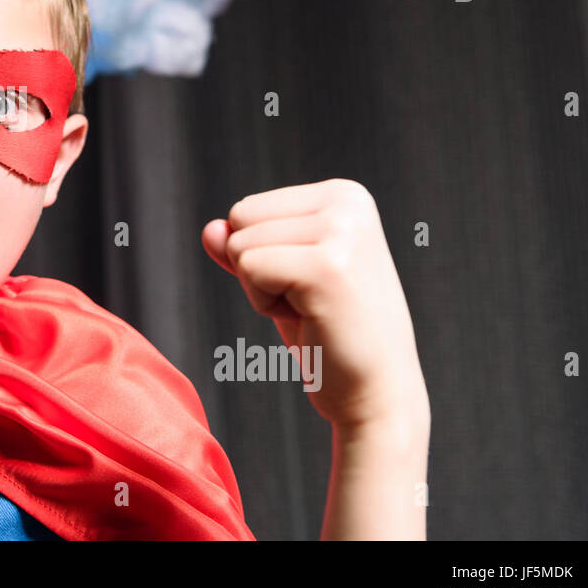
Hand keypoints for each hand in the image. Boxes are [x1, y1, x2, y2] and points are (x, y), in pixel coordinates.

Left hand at [201, 178, 428, 433]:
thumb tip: (209, 230)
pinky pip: (248, 268)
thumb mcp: (282, 277)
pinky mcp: (328, 266)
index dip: (263, 255)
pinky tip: (310, 320)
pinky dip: (264, 305)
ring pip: (240, 245)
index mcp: (344, 194)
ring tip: (313, 310)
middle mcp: (348, 202)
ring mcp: (342, 231)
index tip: (310, 285)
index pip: (248, 208)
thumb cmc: (330, 334)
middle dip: (259, 269)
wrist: (378, 393)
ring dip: (263, 290)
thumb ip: (245, 245)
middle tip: (311, 302)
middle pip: (240, 219)